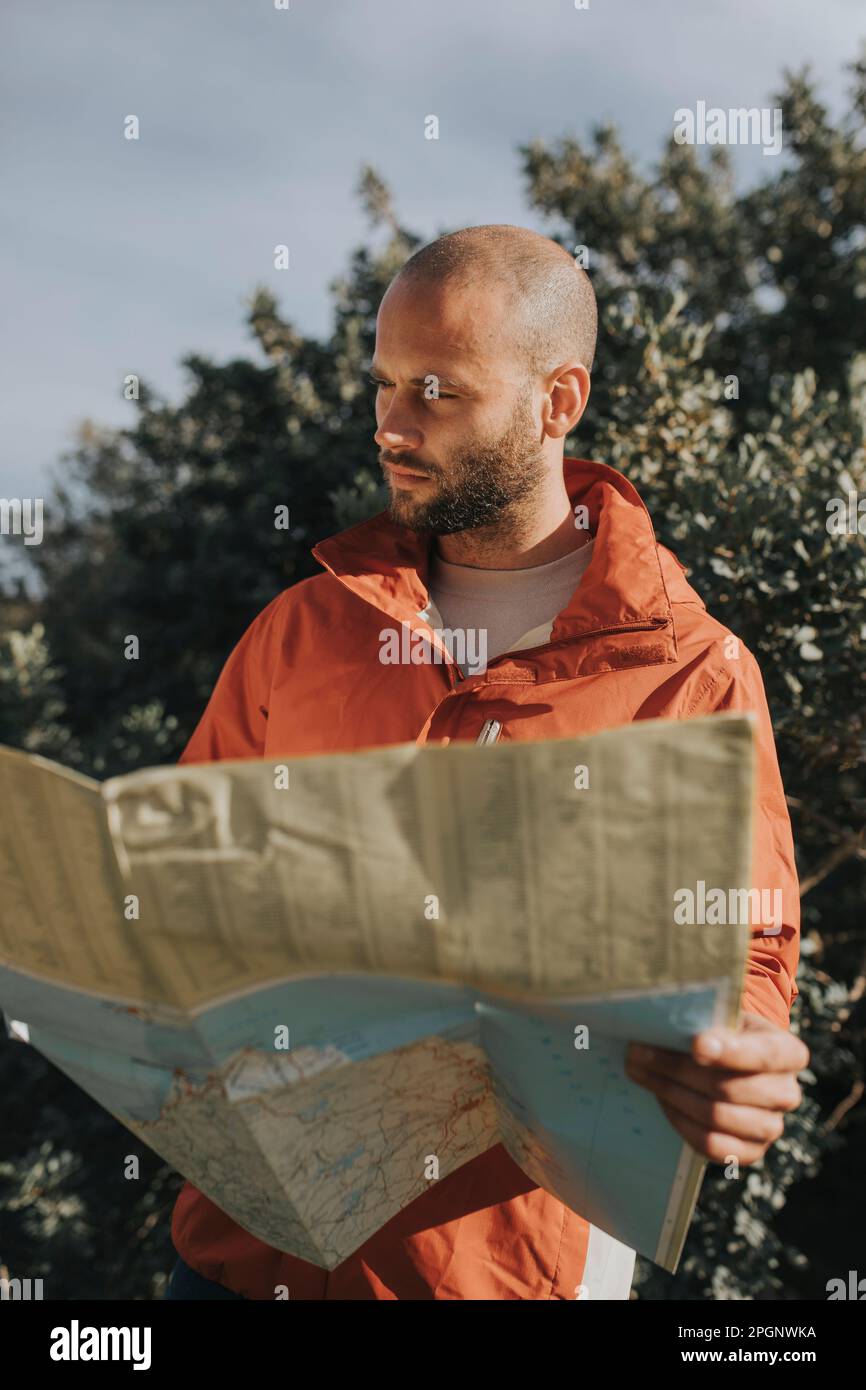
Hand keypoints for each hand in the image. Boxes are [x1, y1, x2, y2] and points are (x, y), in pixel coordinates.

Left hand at [624, 1012, 808, 1164]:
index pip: (763, 1055)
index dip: (730, 1052)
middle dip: (678, 1070)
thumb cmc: (724, 1033)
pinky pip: (712, 1145)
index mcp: (788, 1053)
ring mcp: (771, 1127)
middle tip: (639, 1053)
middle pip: (731, 1088)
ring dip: (672, 1093)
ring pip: (717, 1116)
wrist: (731, 1064)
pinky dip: (681, 1122)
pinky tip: (662, 1100)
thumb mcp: (722, 1018)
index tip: (695, 1044)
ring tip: (641, 1072)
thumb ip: (704, 1021)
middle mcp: (786, 1093)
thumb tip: (662, 1025)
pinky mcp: (750, 1152)